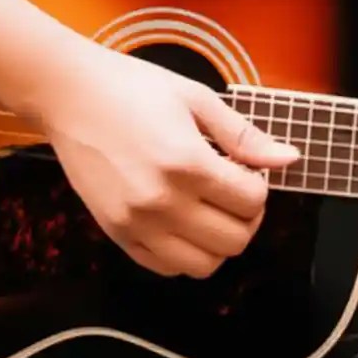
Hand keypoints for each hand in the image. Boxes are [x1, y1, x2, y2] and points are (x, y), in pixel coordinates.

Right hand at [36, 43, 300, 278]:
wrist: (68, 94)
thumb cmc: (133, 89)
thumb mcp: (198, 100)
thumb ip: (245, 136)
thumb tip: (289, 159)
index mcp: (187, 164)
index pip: (253, 202)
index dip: (259, 186)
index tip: (244, 171)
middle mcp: (162, 201)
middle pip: (235, 240)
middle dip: (246, 218)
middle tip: (233, 193)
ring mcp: (136, 223)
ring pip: (205, 265)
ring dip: (218, 242)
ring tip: (210, 211)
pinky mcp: (115, 233)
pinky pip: (166, 268)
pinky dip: (185, 254)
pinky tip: (183, 224)